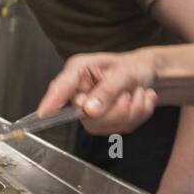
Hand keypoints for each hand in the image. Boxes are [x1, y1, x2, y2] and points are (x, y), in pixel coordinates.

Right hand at [38, 49, 158, 135]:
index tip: (44, 113)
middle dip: (117, 108)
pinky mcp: (105, 123)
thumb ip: (107, 90)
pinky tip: (137, 100)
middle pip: (87, 117)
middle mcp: (81, 91)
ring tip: (135, 93)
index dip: (50, 102)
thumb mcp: (125, 72)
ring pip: (106, 125)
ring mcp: (91, 111)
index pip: (60, 88)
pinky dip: (137, 115)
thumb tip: (88, 109)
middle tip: (129, 92)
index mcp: (79, 71)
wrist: (149, 73)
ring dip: (131, 111)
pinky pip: (122, 128)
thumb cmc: (133, 66)